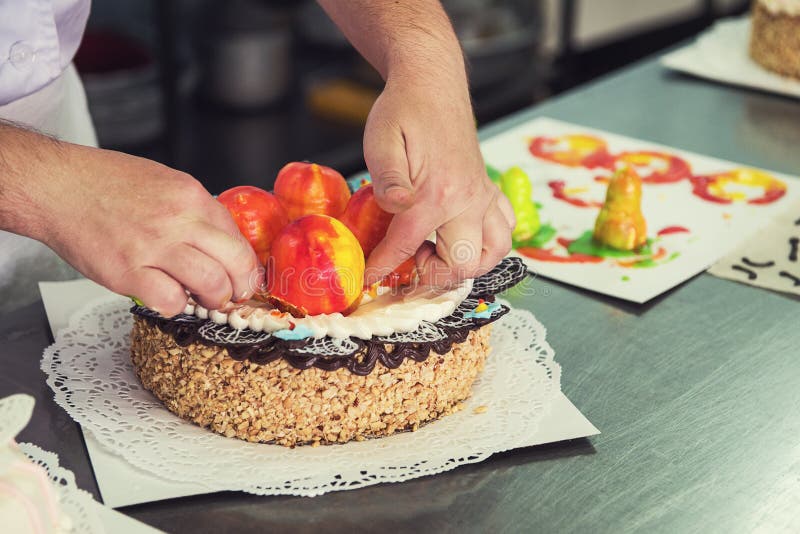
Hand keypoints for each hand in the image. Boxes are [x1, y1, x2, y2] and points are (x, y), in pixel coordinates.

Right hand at [23, 143, 259, 315]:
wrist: (57, 187)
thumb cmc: (105, 184)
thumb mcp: (164, 182)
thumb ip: (193, 210)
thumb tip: (219, 241)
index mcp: (191, 195)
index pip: (237, 237)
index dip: (245, 264)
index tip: (242, 277)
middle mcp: (178, 219)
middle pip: (235, 262)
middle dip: (241, 287)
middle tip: (233, 296)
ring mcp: (154, 246)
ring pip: (211, 284)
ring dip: (215, 300)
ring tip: (204, 300)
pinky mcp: (128, 272)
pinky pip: (170, 301)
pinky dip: (175, 306)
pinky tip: (167, 298)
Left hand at [363, 73, 514, 286]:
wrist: (432, 82)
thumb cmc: (403, 111)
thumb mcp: (382, 141)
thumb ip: (388, 180)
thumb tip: (396, 207)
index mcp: (436, 192)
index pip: (406, 245)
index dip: (383, 266)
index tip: (368, 278)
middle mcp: (467, 199)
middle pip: (462, 262)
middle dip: (433, 274)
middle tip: (409, 259)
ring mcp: (482, 195)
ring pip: (493, 252)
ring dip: (468, 263)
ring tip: (437, 252)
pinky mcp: (487, 189)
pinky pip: (504, 228)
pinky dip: (488, 242)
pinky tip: (461, 234)